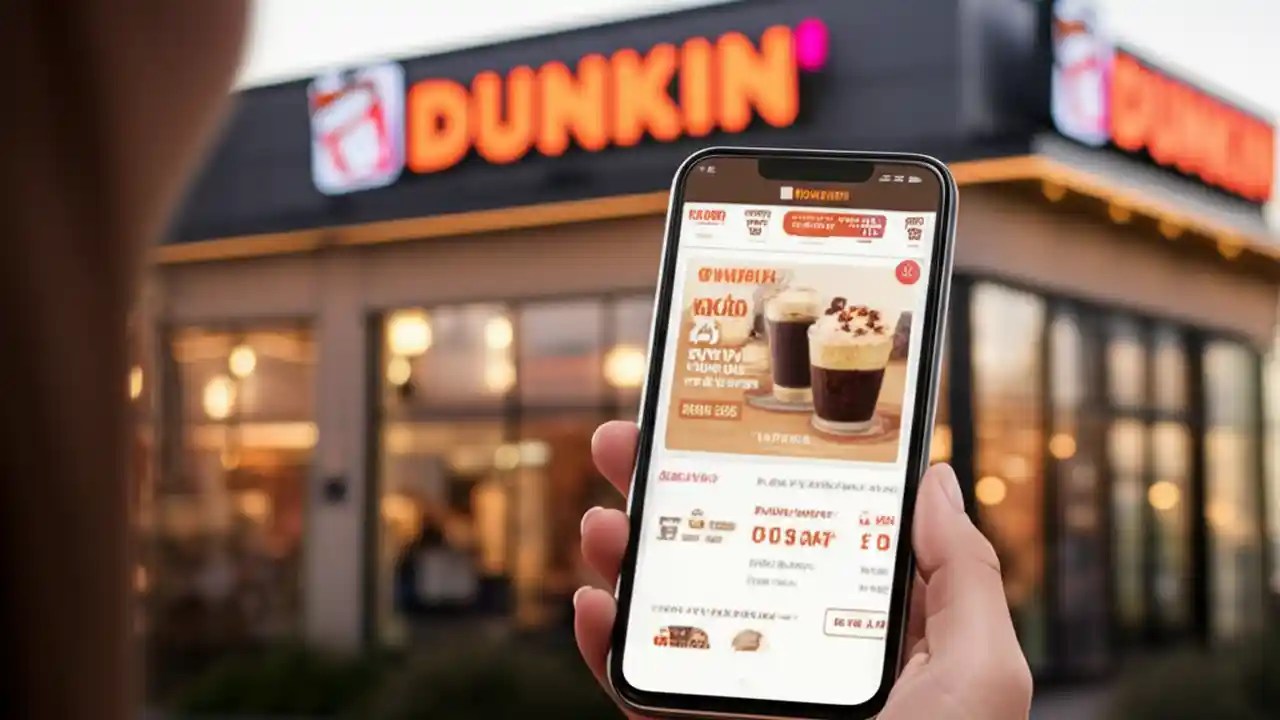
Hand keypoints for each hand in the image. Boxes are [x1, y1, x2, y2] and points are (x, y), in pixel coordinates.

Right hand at [574, 421, 1032, 719]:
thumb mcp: (981, 673)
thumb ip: (963, 575)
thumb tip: (935, 478)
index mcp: (859, 631)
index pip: (803, 531)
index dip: (760, 473)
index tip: (724, 423)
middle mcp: (792, 657)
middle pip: (718, 556)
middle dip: (668, 495)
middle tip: (630, 445)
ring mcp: (739, 702)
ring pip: (666, 615)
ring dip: (625, 560)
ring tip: (603, 521)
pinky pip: (638, 692)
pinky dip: (602, 649)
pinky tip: (590, 607)